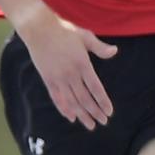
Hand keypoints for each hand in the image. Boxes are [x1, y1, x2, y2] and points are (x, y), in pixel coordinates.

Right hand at [17, 6, 118, 129]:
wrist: (39, 28)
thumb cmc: (64, 30)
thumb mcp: (85, 36)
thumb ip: (100, 47)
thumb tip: (115, 51)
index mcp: (83, 64)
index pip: (96, 88)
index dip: (103, 102)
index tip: (109, 112)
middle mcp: (71, 74)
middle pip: (85, 99)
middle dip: (95, 112)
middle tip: (103, 122)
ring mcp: (58, 78)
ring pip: (72, 102)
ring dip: (82, 115)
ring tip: (90, 125)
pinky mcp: (48, 79)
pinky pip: (57, 98)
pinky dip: (64, 109)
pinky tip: (71, 117)